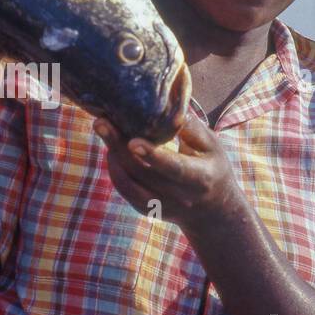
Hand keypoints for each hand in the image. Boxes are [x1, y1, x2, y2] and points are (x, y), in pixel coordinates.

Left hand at [92, 111, 241, 229]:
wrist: (213, 211)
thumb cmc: (212, 167)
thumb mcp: (212, 146)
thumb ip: (191, 128)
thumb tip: (168, 103)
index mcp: (199, 178)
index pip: (173, 168)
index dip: (153, 155)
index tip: (133, 141)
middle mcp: (179, 197)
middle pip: (142, 173)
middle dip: (119, 147)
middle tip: (101, 122)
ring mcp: (162, 207)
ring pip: (128, 185)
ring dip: (112, 157)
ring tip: (103, 129)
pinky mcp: (148, 210)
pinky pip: (125, 190)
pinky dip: (115, 169)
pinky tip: (111, 148)